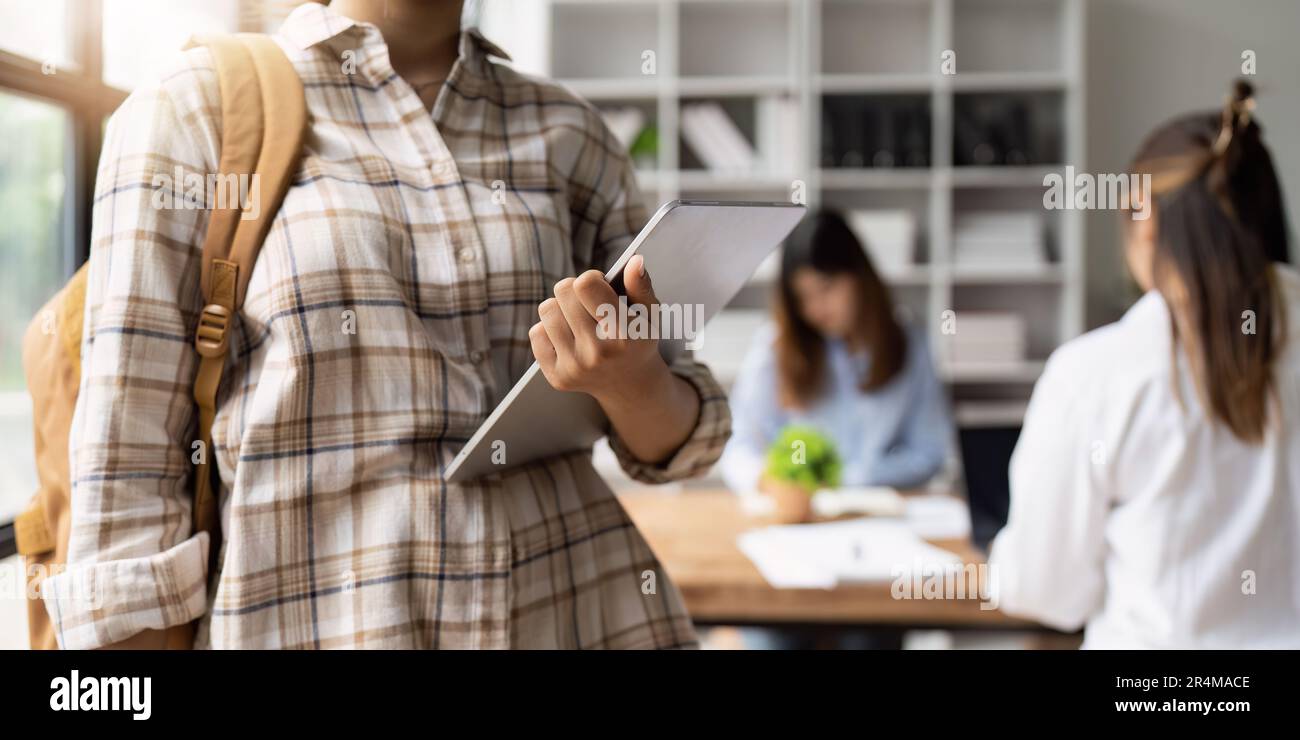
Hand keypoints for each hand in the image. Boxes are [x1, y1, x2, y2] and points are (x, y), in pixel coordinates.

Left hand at [528, 254, 667, 404]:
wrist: (630, 385)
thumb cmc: (637, 340)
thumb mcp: (649, 314)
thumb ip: (642, 286)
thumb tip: (634, 260)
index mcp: (624, 334)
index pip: (585, 285)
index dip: (591, 278)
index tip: (600, 286)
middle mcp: (598, 354)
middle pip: (563, 291)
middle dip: (575, 290)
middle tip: (588, 303)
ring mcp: (575, 368)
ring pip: (547, 310)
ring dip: (560, 308)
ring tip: (578, 319)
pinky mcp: (557, 378)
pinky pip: (536, 333)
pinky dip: (549, 330)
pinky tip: (568, 337)